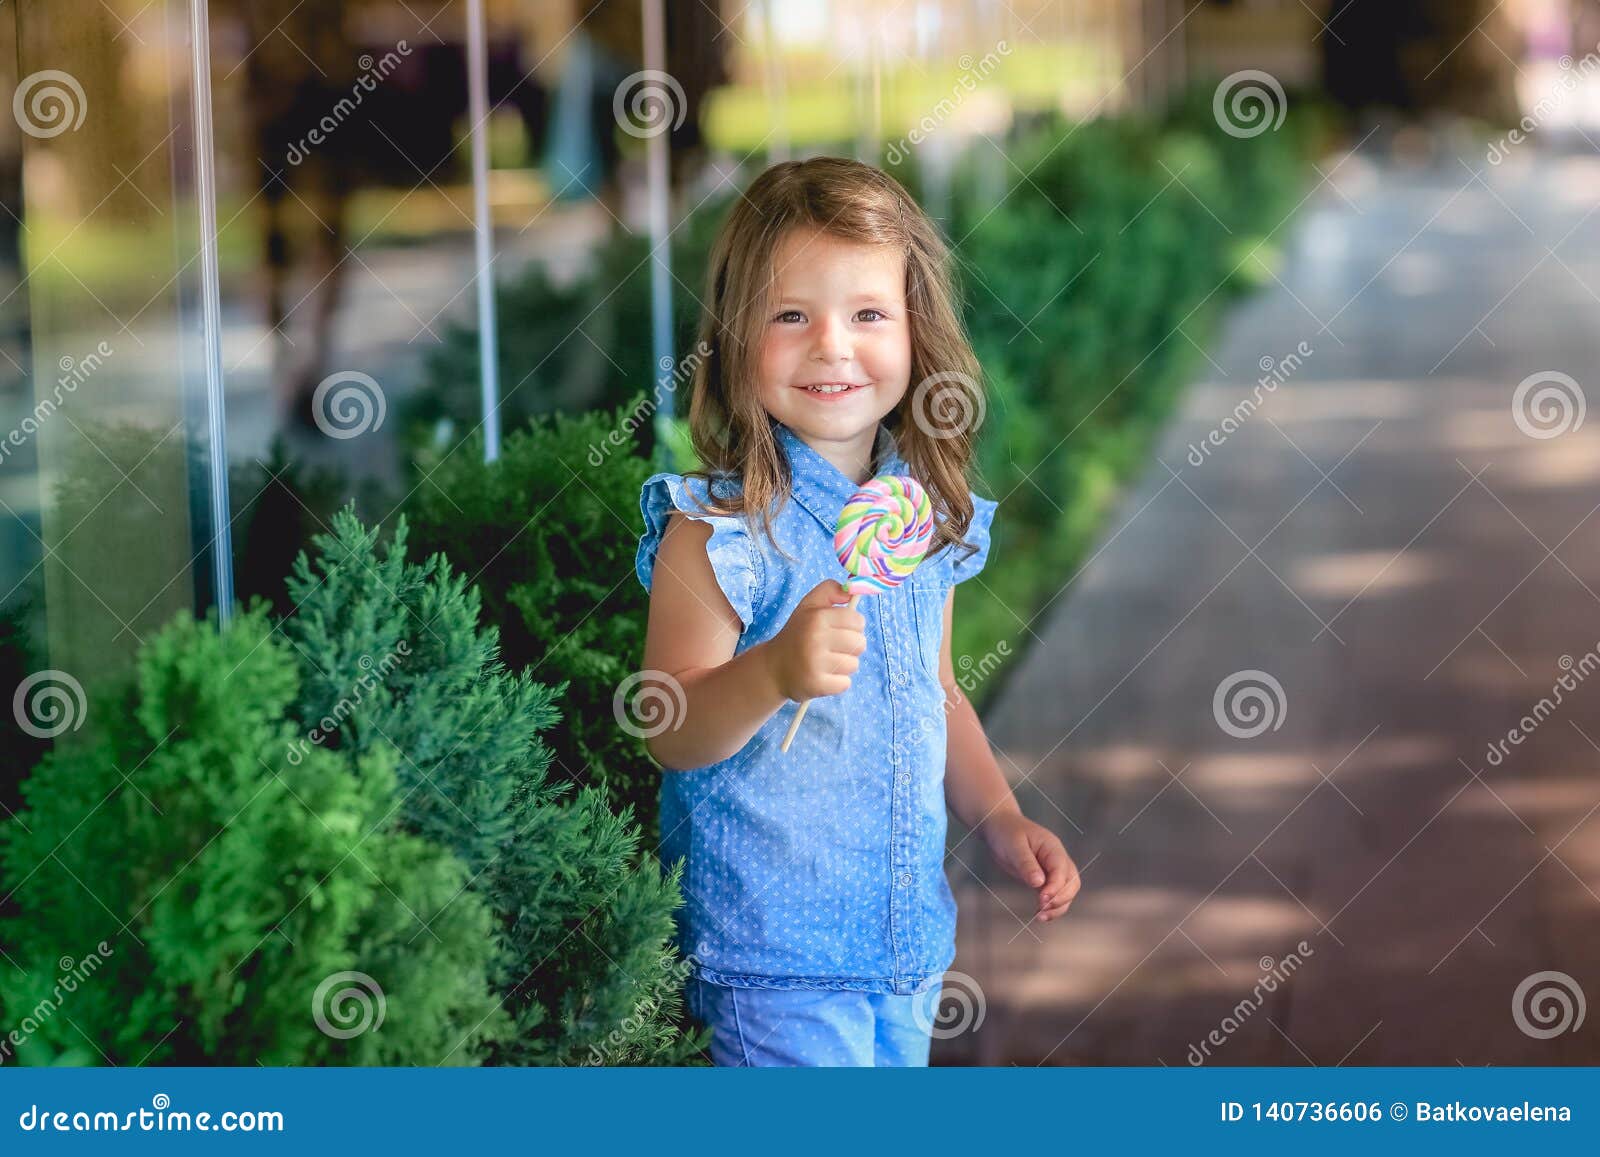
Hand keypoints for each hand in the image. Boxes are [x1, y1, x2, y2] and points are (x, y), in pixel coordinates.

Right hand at [764, 579, 866, 700]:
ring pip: (853, 664)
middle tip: (831, 648)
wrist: (772, 668)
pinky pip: (845, 684)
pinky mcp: (816, 684)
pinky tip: (822, 676)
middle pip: (860, 643)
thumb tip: (851, 592)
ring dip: (842, 665)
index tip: (839, 630)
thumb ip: (830, 590)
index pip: (858, 621)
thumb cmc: (797, 634)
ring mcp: (815, 663)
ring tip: (824, 662)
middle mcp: (816, 639)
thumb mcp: (808, 605)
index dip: (852, 626)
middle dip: (849, 646)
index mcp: (817, 618)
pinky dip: (836, 682)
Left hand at [980, 811, 1079, 921]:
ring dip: (1058, 907)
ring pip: (1066, 892)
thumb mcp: (1014, 846)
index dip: (1055, 887)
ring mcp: (1052, 870)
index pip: (1062, 870)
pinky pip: (1054, 895)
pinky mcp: (1044, 879)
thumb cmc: (1007, 833)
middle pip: (1072, 883)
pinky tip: (1040, 914)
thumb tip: (1039, 883)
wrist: (999, 827)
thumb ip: (1026, 864)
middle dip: (1061, 899)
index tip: (1042, 899)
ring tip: (1040, 917)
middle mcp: (1057, 859)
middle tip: (1042, 910)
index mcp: (1053, 848)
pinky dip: (1050, 906)